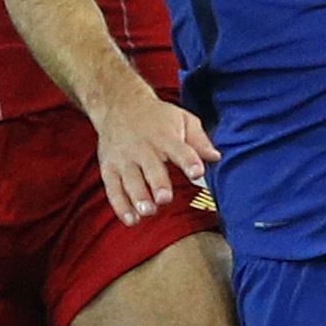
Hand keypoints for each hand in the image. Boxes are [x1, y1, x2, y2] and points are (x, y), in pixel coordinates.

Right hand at [94, 89, 219, 224]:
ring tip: (148, 212)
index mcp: (165, 136)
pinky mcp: (109, 168)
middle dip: (157, 183)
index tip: (197, 172)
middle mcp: (143, 148)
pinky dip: (120, 206)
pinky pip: (113, 190)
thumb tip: (215, 157)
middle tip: (164, 199)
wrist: (119, 105)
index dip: (189, 161)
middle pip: (151, 167)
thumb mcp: (182, 119)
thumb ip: (199, 140)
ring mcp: (124, 159)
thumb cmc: (157, 117)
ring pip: (130, 180)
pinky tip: (132, 220)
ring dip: (138, 197)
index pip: (179, 149)